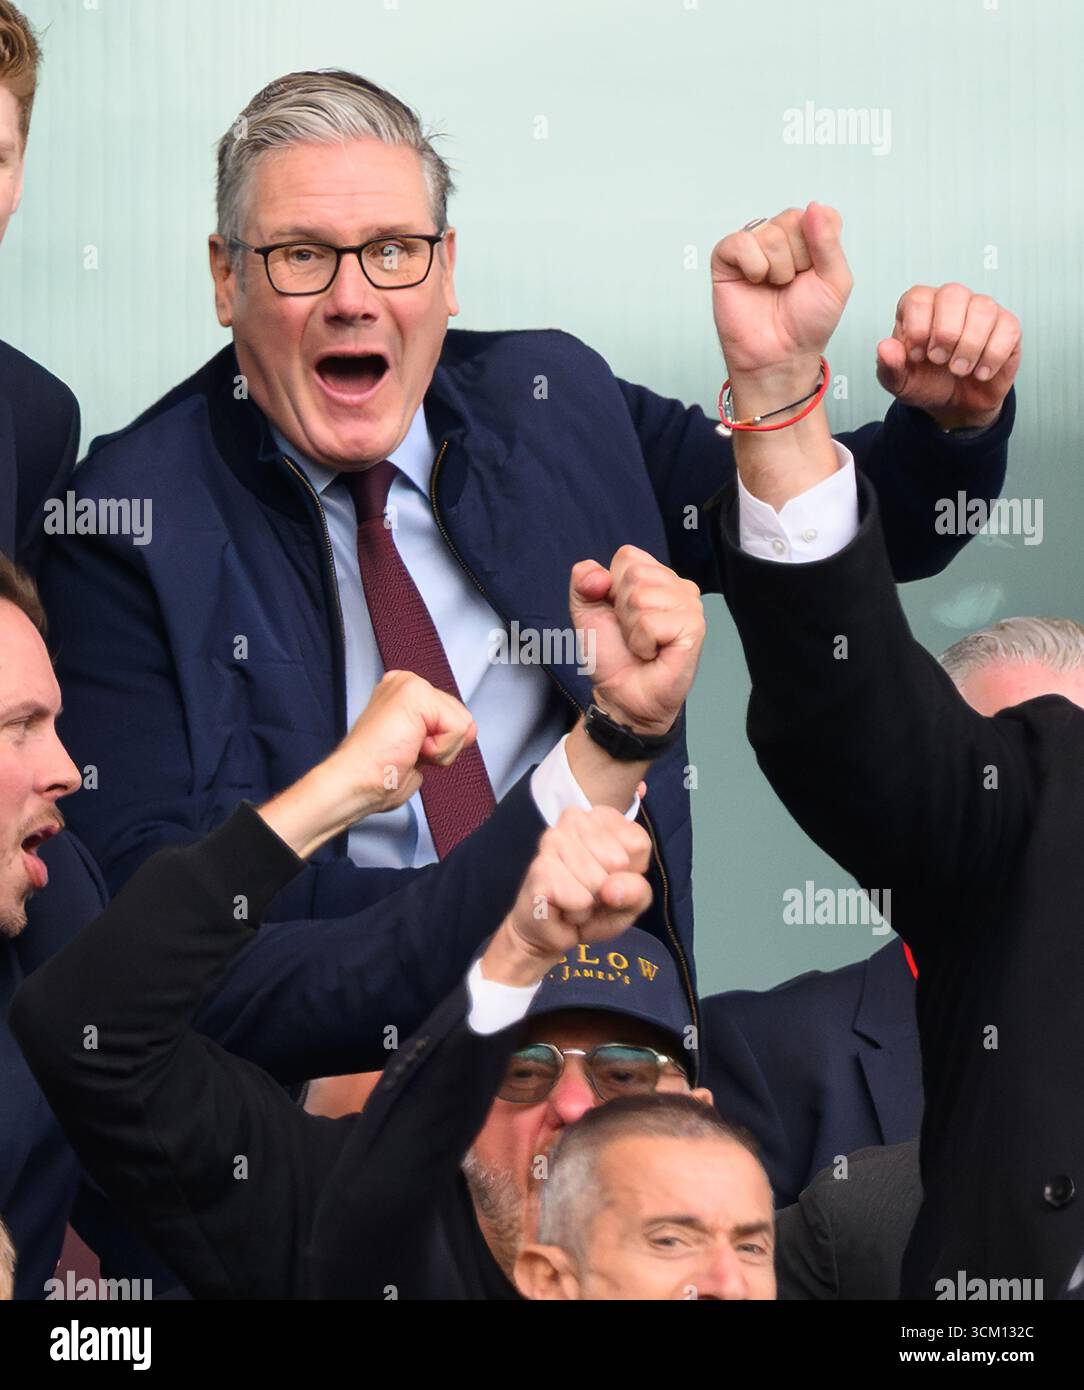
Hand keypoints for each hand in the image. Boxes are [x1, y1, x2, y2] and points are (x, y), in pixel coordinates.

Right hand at [259, 671, 475, 857]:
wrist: (355, 782)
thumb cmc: (376, 772)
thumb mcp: (421, 750)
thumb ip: (446, 734)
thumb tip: (470, 729)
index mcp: (406, 694)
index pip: (454, 716)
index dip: (440, 744)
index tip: (408, 749)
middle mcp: (408, 683)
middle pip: (463, 718)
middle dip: (442, 746)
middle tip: (406, 751)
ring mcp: (411, 684)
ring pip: (463, 723)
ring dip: (440, 750)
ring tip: (407, 749)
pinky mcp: (418, 693)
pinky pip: (457, 728)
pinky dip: (439, 749)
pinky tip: (410, 748)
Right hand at [482, 807, 652, 985]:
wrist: (552, 930)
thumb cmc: (596, 906)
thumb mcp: (633, 899)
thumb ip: (637, 891)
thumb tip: (611, 888)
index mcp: (602, 817)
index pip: (638, 843)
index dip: (634, 871)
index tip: (615, 875)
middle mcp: (574, 819)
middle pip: (617, 862)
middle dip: (609, 888)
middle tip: (592, 891)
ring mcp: (552, 840)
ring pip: (596, 882)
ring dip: (591, 903)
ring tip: (576, 899)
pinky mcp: (539, 870)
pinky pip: (577, 900)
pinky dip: (576, 914)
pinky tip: (563, 907)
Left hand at [569, 547, 704, 735]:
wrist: (622, 695)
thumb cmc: (613, 655)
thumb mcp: (586, 611)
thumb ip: (583, 582)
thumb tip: (597, 575)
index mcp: (656, 576)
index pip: (627, 556)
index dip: (610, 587)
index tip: (619, 614)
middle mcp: (678, 586)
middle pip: (634, 575)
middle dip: (621, 610)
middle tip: (632, 633)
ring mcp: (690, 606)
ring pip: (641, 598)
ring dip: (631, 629)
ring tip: (642, 644)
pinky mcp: (694, 628)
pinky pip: (651, 623)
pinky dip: (641, 643)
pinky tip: (653, 653)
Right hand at [710, 202, 851, 407]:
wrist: (780, 356)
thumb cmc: (807, 323)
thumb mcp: (835, 281)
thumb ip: (829, 241)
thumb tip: (814, 206)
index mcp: (806, 239)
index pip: (816, 215)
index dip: (819, 247)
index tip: (814, 276)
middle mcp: (778, 239)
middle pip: (792, 220)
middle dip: (798, 259)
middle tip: (790, 286)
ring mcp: (751, 247)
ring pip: (768, 233)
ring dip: (777, 268)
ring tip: (773, 288)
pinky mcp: (726, 259)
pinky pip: (740, 243)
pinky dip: (752, 265)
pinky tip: (754, 282)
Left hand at [875, 284, 1020, 429]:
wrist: (955, 405)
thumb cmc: (925, 383)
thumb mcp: (900, 382)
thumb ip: (889, 366)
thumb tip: (885, 347)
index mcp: (919, 307)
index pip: (918, 298)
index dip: (918, 328)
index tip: (918, 356)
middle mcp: (951, 301)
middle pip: (953, 294)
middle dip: (946, 333)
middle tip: (940, 361)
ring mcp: (981, 310)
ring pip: (983, 308)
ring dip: (969, 346)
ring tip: (959, 370)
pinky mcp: (1007, 326)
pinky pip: (1007, 329)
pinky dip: (992, 356)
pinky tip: (980, 373)